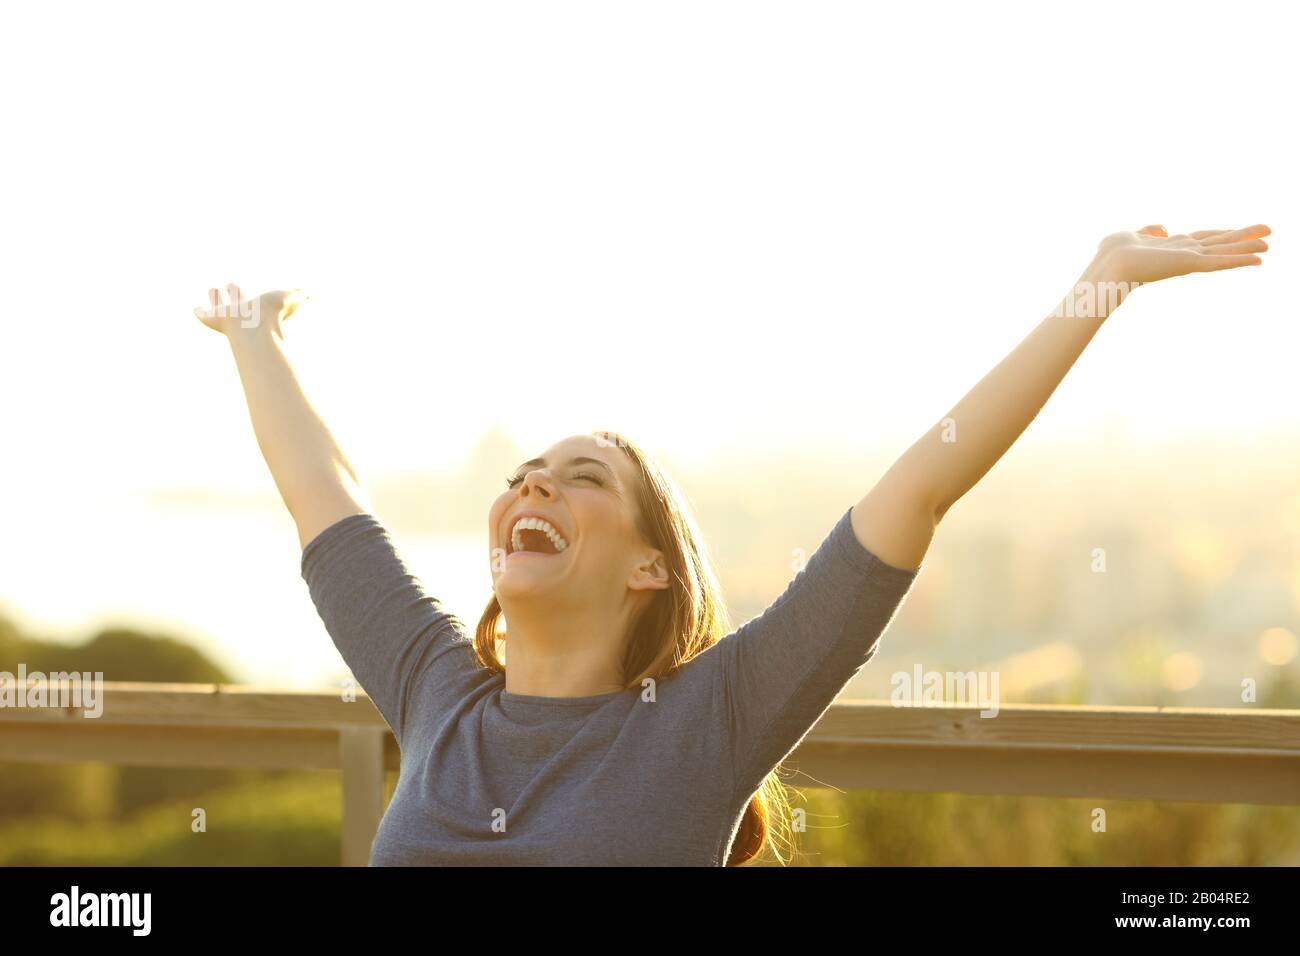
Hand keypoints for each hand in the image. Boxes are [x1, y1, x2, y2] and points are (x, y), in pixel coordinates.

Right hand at [194, 283, 308, 336]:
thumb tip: (318, 292)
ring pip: (220, 306)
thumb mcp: (291, 297)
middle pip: (237, 300)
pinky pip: (201, 316)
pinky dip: (198, 313)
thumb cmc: (273, 312)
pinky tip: (195, 308)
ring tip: (212, 289)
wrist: (255, 327)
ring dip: (216, 299)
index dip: (253, 292)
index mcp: (256, 306)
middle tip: (232, 283)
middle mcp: (241, 312)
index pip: (252, 298)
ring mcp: (226, 316)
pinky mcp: (211, 320)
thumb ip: (302, 294)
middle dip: (235, 293)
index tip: (249, 284)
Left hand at [1089, 223, 1269, 285]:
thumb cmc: (1111, 254)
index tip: (1238, 231)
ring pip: (1224, 251)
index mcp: (1171, 247)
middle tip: (1269, 232)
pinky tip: (1259, 259)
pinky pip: (1220, 262)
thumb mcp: (1130, 235)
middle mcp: (1183, 253)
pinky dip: (1239, 260)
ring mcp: (1187, 260)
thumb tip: (1164, 228)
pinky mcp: (1189, 265)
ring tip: (1269, 244)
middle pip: (1219, 242)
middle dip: (1243, 237)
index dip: (1221, 234)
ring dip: (1247, 248)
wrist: (1108, 266)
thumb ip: (1149, 231)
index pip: (1202, 238)